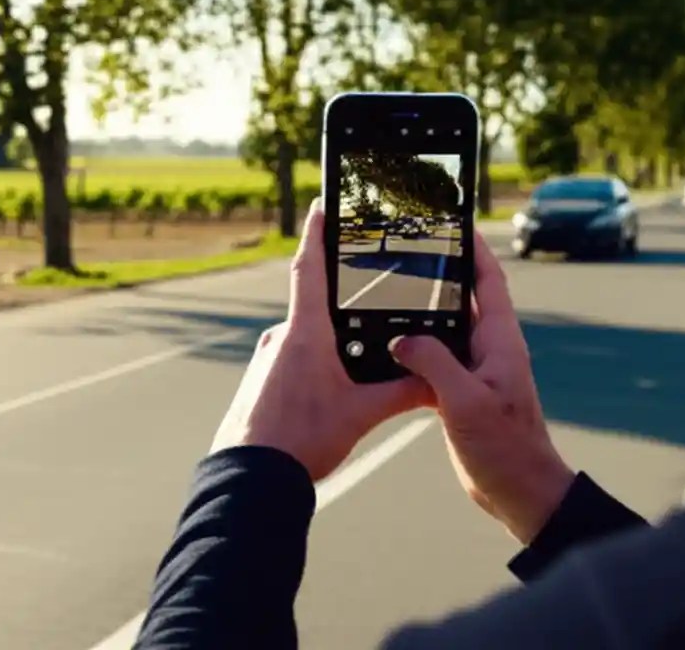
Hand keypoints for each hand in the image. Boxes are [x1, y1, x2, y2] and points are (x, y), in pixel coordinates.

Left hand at [211, 200, 428, 481]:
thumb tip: (436, 382)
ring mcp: (265, 360)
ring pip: (306, 341)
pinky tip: (327, 397)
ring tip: (352, 376)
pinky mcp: (258, 382)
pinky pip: (291, 363)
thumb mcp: (360, 415)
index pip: (311, 268)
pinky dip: (314, 369)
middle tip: (367, 309)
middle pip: (316, 308)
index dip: (318, 233)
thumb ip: (401, 393)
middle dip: (342, 308)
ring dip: (330, 349)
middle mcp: (280, 338)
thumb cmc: (298, 442)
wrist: (248, 479)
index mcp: (305, 333)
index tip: (322, 204)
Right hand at [389, 233, 574, 542]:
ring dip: (421, 313)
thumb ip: (434, 363)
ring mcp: (476, 371)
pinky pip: (435, 359)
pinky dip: (414, 350)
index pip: (489, 281)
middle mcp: (490, 350)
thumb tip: (402, 339)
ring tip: (389, 293)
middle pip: (463, 299)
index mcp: (500, 341)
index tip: (454, 222)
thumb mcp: (466, 402)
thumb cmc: (506, 448)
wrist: (520, 492)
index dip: (474, 249)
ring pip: (445, 329)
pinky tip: (387, 348)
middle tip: (408, 250)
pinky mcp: (462, 393)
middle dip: (439, 274)